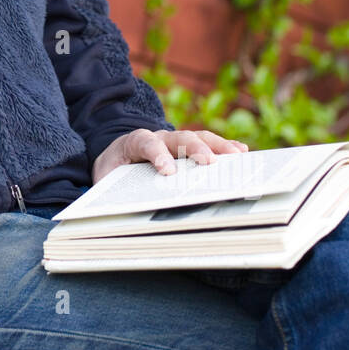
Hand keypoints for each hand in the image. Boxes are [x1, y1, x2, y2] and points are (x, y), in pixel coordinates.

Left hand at [91, 128, 249, 182]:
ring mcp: (174, 139)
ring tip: (237, 155)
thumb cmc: (113, 171)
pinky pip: (207, 143)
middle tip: (208, 162)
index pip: (146, 142)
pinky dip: (223, 147)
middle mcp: (157, 137)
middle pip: (177, 137)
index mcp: (134, 143)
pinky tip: (241, 152)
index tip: (168, 171)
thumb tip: (121, 213)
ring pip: (197, 137)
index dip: (157, 154)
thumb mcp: (107, 180)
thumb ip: (114, 190)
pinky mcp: (187, 146)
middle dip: (194, 148)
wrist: (115, 156)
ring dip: (217, 146)